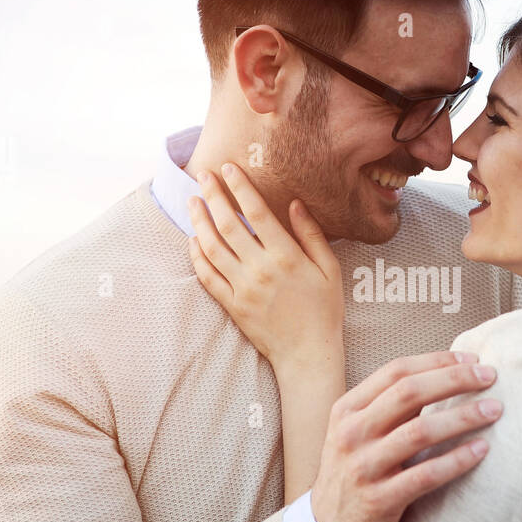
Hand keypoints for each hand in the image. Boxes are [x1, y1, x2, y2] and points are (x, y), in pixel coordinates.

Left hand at [187, 162, 343, 375]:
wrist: (307, 354)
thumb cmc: (324, 310)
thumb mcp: (329, 269)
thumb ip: (311, 235)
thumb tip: (294, 203)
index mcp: (286, 257)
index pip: (258, 213)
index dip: (241, 187)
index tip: (229, 168)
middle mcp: (260, 270)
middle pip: (229, 225)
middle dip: (214, 196)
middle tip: (203, 175)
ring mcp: (243, 289)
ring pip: (212, 248)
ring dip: (200, 221)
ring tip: (193, 201)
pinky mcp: (232, 305)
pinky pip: (208, 277)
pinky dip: (197, 256)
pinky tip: (193, 239)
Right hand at [308, 351, 503, 521]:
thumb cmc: (354, 473)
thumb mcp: (358, 432)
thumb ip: (390, 407)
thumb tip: (445, 376)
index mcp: (348, 409)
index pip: (397, 371)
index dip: (437, 361)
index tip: (472, 360)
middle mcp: (351, 433)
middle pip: (409, 393)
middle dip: (455, 380)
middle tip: (490, 376)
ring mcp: (363, 467)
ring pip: (420, 432)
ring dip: (463, 417)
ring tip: (494, 410)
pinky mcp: (378, 500)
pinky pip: (425, 475)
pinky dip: (457, 460)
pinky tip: (481, 450)